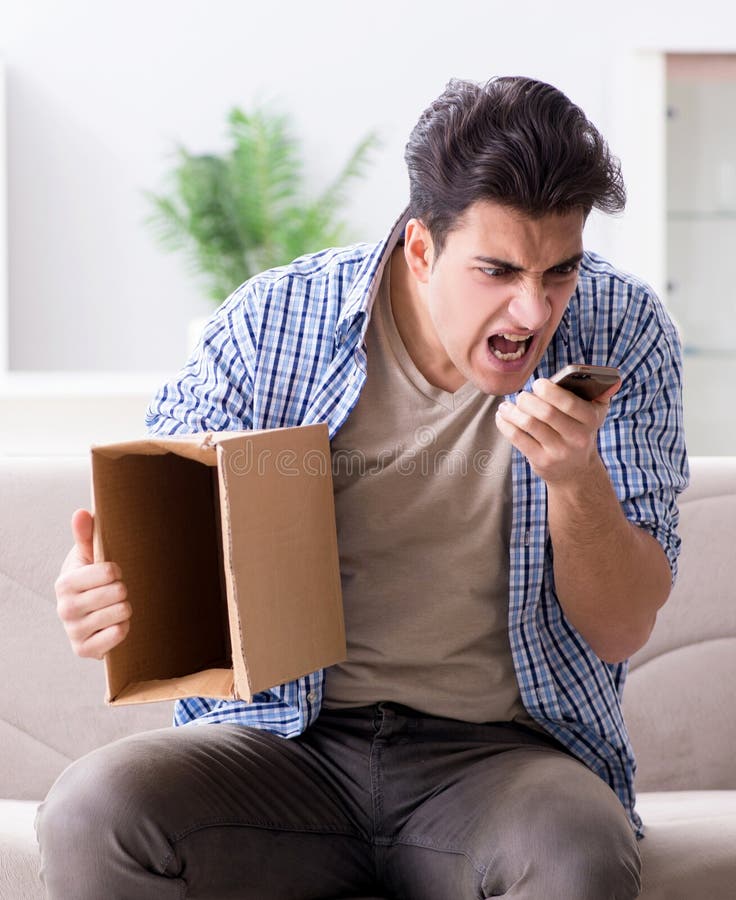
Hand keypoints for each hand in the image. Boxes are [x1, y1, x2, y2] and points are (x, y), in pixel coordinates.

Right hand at [54, 509, 131, 659]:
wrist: (91, 614)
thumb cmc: (93, 579)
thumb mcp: (89, 555)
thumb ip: (86, 534)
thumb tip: (82, 513)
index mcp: (65, 583)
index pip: (106, 572)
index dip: (117, 570)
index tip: (114, 571)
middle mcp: (65, 609)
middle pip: (116, 592)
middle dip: (123, 589)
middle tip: (119, 590)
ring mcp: (74, 631)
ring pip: (119, 613)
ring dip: (126, 608)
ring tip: (119, 605)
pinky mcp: (84, 650)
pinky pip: (117, 635)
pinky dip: (124, 628)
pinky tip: (118, 623)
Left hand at [495, 378, 619, 484]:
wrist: (575, 471)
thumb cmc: (580, 430)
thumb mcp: (595, 414)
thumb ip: (601, 392)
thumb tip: (612, 378)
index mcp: (590, 420)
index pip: (570, 403)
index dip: (550, 391)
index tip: (537, 383)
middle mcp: (576, 437)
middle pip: (546, 413)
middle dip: (528, 399)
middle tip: (521, 396)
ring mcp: (558, 451)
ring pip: (529, 424)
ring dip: (513, 411)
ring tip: (506, 406)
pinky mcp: (541, 461)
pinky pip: (518, 438)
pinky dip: (506, 425)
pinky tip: (502, 417)